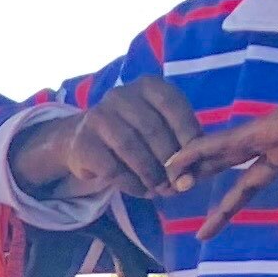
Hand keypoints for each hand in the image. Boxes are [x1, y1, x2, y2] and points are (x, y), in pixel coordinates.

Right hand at [8, 79, 204, 201]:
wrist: (85, 140)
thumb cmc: (133, 133)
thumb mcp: (159, 128)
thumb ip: (178, 144)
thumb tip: (188, 179)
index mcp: (147, 85)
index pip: (172, 105)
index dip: (187, 133)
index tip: (194, 159)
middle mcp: (121, 95)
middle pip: (152, 128)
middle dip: (168, 160)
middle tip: (178, 182)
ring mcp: (98, 117)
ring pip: (131, 148)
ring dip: (150, 174)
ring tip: (161, 189)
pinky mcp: (83, 143)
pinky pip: (112, 168)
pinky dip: (131, 184)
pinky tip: (141, 191)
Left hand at [165, 54, 277, 235]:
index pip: (250, 182)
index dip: (228, 204)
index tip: (207, 229)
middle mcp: (273, 140)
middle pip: (227, 164)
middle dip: (200, 178)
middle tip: (169, 192)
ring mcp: (270, 129)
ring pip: (221, 149)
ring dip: (192, 162)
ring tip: (163, 173)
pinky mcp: (271, 124)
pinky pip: (230, 139)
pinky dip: (203, 148)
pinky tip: (181, 157)